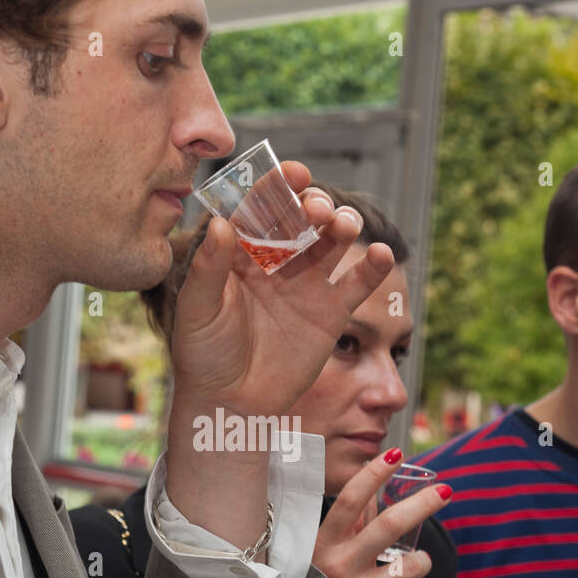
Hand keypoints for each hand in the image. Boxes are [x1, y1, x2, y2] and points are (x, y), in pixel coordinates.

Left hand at [170, 161, 395, 417]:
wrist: (231, 404)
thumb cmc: (203, 356)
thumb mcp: (196, 311)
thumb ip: (206, 269)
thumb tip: (220, 223)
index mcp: (240, 252)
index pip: (261, 208)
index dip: (277, 187)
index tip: (293, 173)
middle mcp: (277, 261)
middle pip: (301, 218)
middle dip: (313, 205)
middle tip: (316, 209)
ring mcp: (307, 284)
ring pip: (332, 242)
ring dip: (343, 226)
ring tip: (345, 226)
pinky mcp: (331, 312)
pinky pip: (357, 284)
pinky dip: (373, 268)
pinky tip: (381, 256)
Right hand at [303, 450, 451, 577]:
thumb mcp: (313, 562)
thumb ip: (343, 533)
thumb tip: (373, 498)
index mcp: (321, 547)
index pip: (350, 502)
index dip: (373, 475)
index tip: (394, 453)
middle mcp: (339, 568)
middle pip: (392, 526)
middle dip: (425, 503)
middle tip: (446, 491)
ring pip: (413, 567)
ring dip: (420, 565)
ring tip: (410, 569)